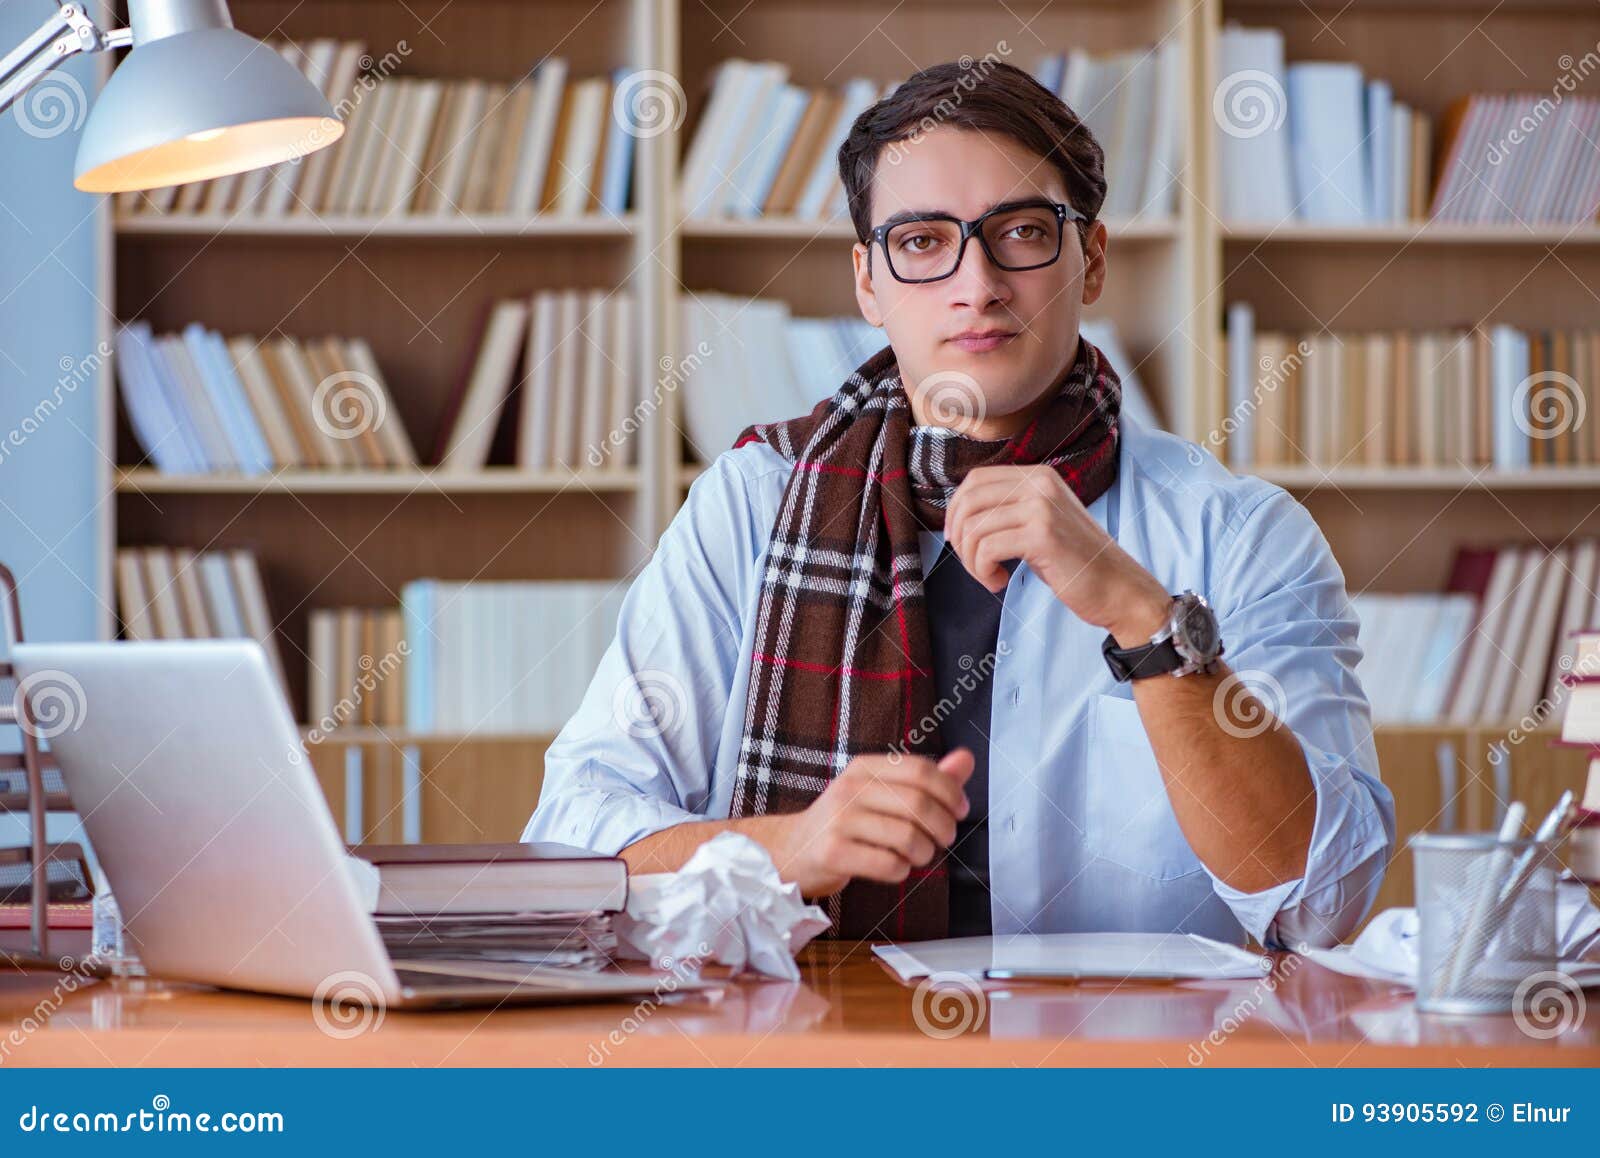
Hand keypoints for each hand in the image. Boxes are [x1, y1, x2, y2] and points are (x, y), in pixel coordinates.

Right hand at [766, 749, 974, 897]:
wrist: (792, 850)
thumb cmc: (846, 822)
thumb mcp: (882, 792)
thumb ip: (926, 778)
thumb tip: (966, 759)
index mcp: (864, 767)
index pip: (921, 770)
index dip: (951, 792)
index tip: (960, 810)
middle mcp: (850, 789)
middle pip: (919, 805)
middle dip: (944, 828)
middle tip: (943, 839)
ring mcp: (839, 821)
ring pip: (908, 838)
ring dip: (924, 853)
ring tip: (917, 855)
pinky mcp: (833, 853)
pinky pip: (888, 865)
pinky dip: (901, 871)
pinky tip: (893, 867)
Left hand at [944, 464, 1170, 645]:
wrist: (1118, 587)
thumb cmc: (1074, 562)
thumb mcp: (1039, 523)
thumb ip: (1008, 510)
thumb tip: (957, 515)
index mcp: (1038, 476)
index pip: (975, 480)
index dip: (956, 511)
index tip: (960, 540)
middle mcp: (1040, 483)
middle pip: (969, 501)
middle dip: (958, 537)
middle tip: (973, 563)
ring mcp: (1042, 507)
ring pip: (974, 528)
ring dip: (971, 561)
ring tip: (990, 577)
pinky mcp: (1042, 535)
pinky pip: (986, 549)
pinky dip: (983, 571)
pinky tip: (999, 582)